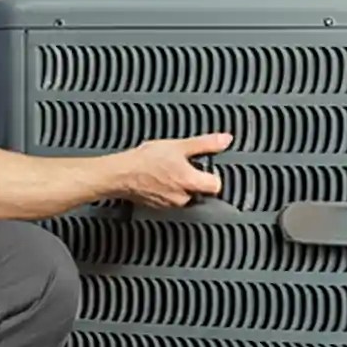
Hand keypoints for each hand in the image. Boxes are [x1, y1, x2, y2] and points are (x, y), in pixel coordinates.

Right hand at [112, 132, 232, 208]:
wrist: (120, 173)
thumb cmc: (146, 160)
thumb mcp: (179, 145)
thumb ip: (205, 144)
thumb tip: (225, 140)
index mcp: (191, 182)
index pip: (216, 186)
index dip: (213, 174)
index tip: (206, 166)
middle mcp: (183, 198)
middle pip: (201, 192)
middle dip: (195, 179)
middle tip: (184, 165)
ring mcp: (170, 204)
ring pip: (185, 196)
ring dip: (181, 185)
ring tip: (168, 170)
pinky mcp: (158, 207)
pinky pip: (170, 199)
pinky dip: (168, 190)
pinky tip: (159, 178)